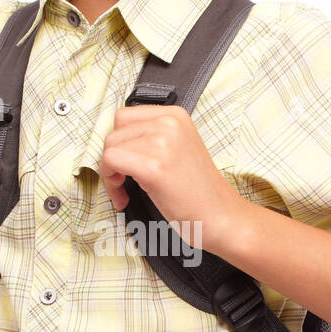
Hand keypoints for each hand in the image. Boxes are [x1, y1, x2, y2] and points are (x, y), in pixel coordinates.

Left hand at [98, 104, 241, 251]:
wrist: (221, 216)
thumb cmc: (197, 191)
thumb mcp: (176, 149)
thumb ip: (150, 138)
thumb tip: (116, 141)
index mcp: (175, 115)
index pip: (124, 117)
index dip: (119, 143)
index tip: (124, 163)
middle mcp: (169, 123)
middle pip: (114, 132)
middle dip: (112, 159)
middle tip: (123, 181)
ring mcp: (163, 142)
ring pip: (109, 148)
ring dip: (110, 174)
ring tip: (124, 191)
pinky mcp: (154, 166)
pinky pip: (111, 163)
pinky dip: (111, 184)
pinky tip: (124, 198)